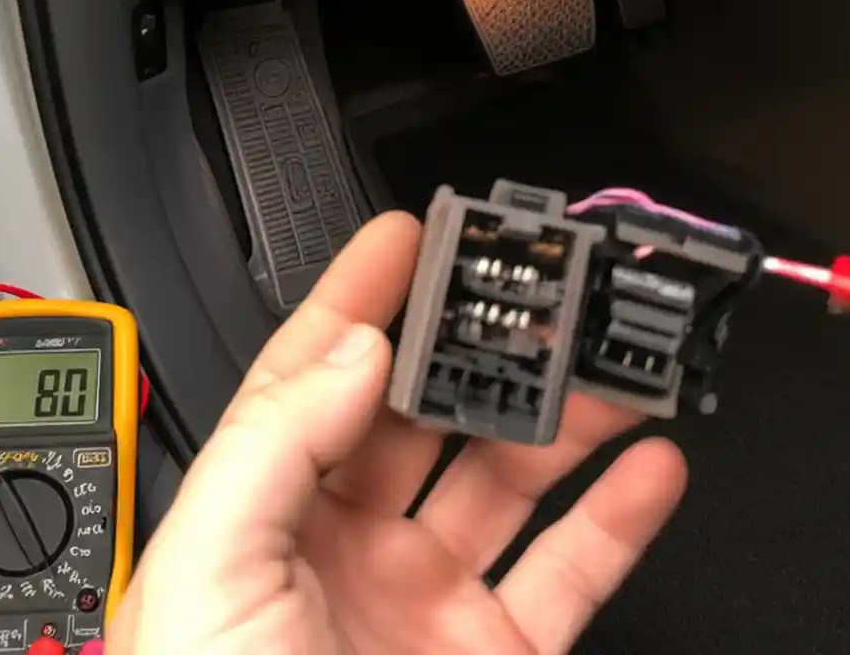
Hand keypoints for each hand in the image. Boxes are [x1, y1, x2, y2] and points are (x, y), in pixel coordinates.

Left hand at [109, 213, 685, 653]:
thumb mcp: (201, 575)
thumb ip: (270, 446)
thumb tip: (345, 351)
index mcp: (258, 517)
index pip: (310, 377)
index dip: (356, 297)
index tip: (405, 236)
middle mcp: (341, 549)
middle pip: (423, 415)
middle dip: (480, 343)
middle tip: (533, 286)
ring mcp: (423, 601)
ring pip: (507, 480)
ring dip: (564, 415)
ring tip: (613, 358)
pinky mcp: (494, 653)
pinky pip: (567, 572)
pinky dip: (616, 517)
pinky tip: (648, 467)